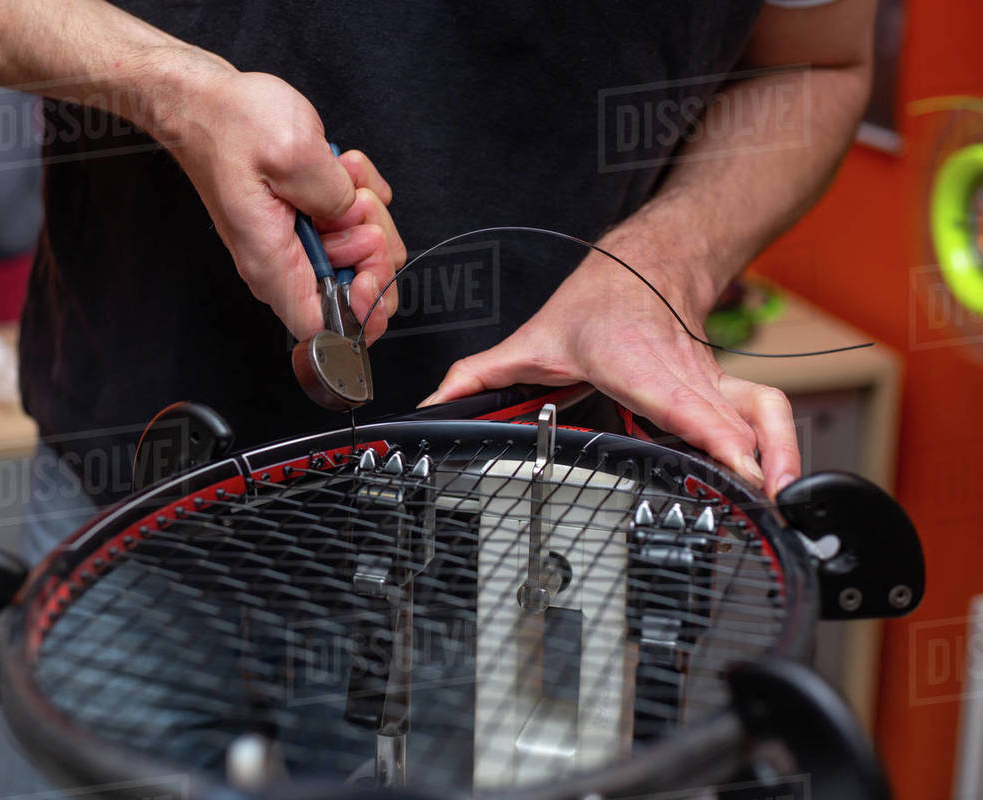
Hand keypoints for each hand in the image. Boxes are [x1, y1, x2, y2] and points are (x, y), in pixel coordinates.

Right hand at [154, 69, 403, 342]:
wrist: (204, 104)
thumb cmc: (233, 125)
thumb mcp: (293, 154)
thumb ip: (334, 199)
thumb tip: (356, 222)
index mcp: (273, 264)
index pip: (326, 330)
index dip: (362, 313)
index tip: (368, 273)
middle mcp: (285, 264)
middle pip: (359, 291)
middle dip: (375, 247)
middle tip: (354, 203)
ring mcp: (300, 245)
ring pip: (366, 253)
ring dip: (368, 210)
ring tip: (340, 174)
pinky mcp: (311, 222)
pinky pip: (359, 222)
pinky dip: (361, 192)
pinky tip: (339, 169)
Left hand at [419, 229, 800, 498]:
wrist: (642, 268)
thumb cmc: (593, 308)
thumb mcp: (527, 343)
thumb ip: (475, 379)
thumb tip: (430, 409)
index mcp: (635, 365)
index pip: (682, 400)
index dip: (715, 434)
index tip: (739, 466)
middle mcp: (681, 375)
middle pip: (733, 416)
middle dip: (758, 462)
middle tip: (768, 509)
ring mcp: (710, 382)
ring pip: (763, 411)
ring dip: (782, 453)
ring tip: (784, 501)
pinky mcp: (726, 391)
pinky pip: (766, 415)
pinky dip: (782, 447)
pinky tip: (781, 485)